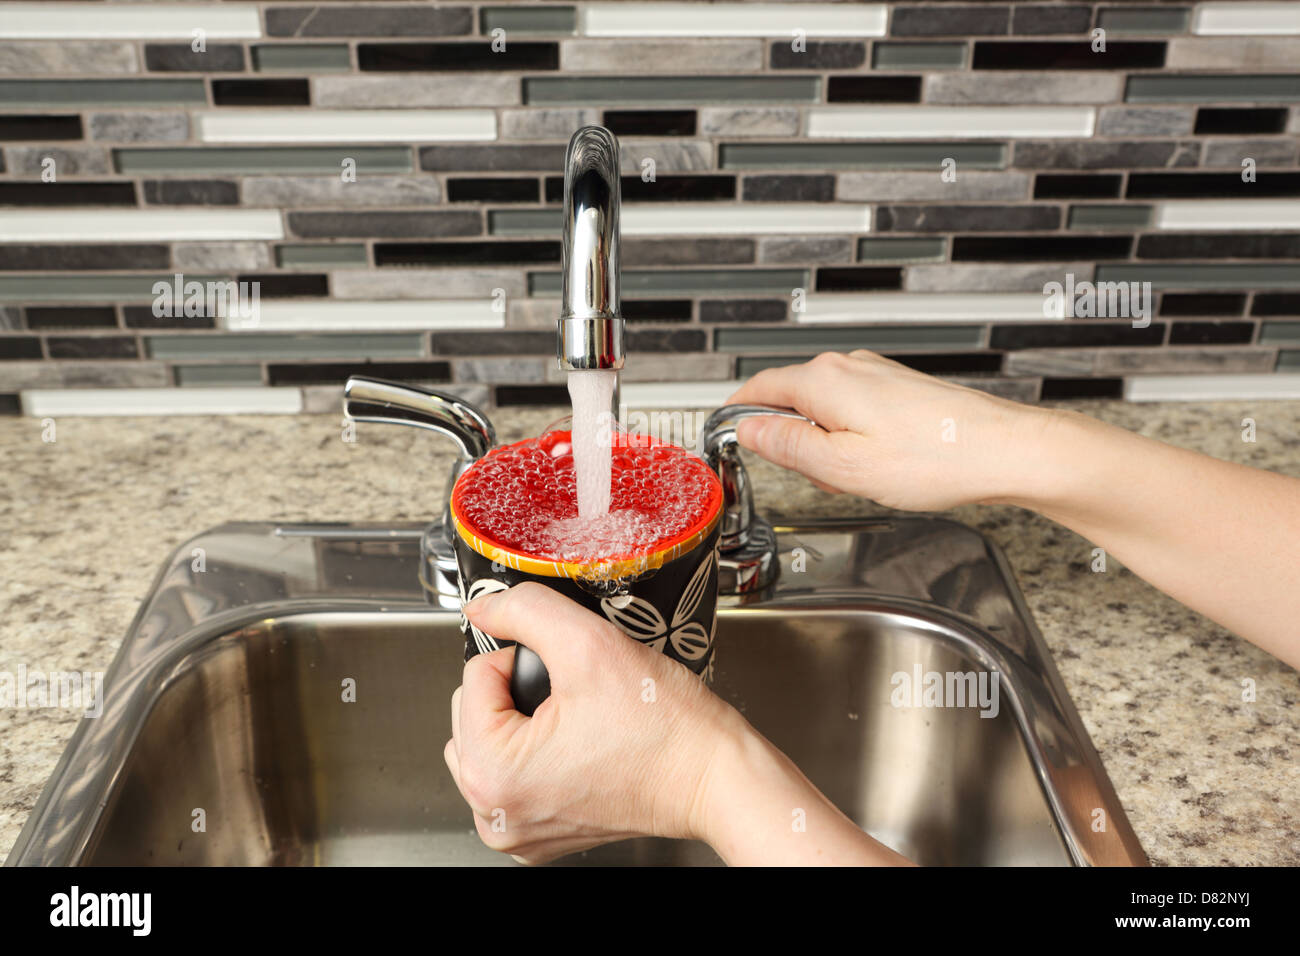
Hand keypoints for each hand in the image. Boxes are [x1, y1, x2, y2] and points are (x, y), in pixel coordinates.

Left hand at [444, 582, 742, 863]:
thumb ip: (524, 611)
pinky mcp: (540, 835)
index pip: (475, 676)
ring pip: (490, 740)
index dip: (526, 658)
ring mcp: (517, 831)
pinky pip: (514, 774)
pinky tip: (579, 745)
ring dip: (524, 720)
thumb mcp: (589, 643)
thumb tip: (483, 605)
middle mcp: (496, 815)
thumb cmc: (665, 729)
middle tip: (576, 697)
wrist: (713, 776)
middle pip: (474, 712)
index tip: (570, 675)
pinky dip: (537, 752)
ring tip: (578, 720)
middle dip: (518, 692)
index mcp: (492, 776)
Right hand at [726, 350, 1057, 511]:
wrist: (1003, 451)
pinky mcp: (896, 390)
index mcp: (824, 380)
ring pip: (823, 412)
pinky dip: (854, 443)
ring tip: (862, 477)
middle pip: (790, 403)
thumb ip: (787, 447)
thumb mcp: (843, 467)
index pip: (756, 390)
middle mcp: (847, 368)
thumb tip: (749, 431)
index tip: (726, 438)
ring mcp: (874, 375)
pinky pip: (852, 415)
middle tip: (820, 479)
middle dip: (794, 444)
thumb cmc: (936, 458)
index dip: (736, 417)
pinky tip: (882, 468)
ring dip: (827, 448)